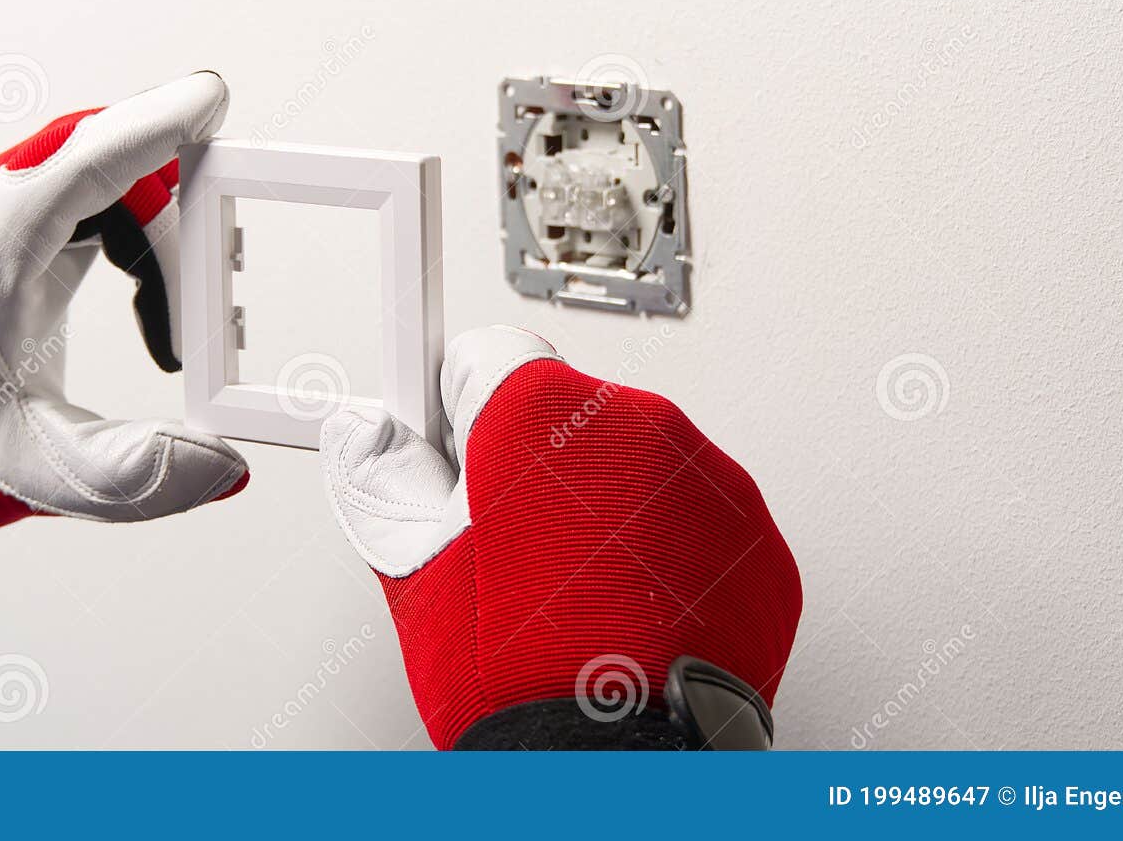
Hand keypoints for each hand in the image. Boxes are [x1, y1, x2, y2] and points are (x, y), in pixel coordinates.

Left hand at [0, 73, 247, 569]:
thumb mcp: (40, 475)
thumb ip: (133, 474)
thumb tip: (227, 468)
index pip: (68, 167)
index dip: (143, 131)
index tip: (209, 102)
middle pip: (91, 156)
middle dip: (171, 188)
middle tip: (226, 246)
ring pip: (96, 171)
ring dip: (157, 230)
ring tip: (174, 328)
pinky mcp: (8, 227)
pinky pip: (88, 192)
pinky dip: (136, 235)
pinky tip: (156, 308)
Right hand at [321, 325, 801, 748]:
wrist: (616, 765)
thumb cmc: (516, 673)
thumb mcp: (409, 563)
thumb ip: (379, 470)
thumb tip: (368, 431)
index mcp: (542, 410)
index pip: (487, 357)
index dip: (458, 412)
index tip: (454, 449)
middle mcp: (636, 423)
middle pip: (565, 413)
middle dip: (532, 466)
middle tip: (506, 549)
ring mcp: (707, 480)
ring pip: (634, 464)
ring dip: (604, 507)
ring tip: (573, 593)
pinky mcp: (754, 538)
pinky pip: (696, 519)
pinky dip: (666, 554)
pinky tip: (630, 608)